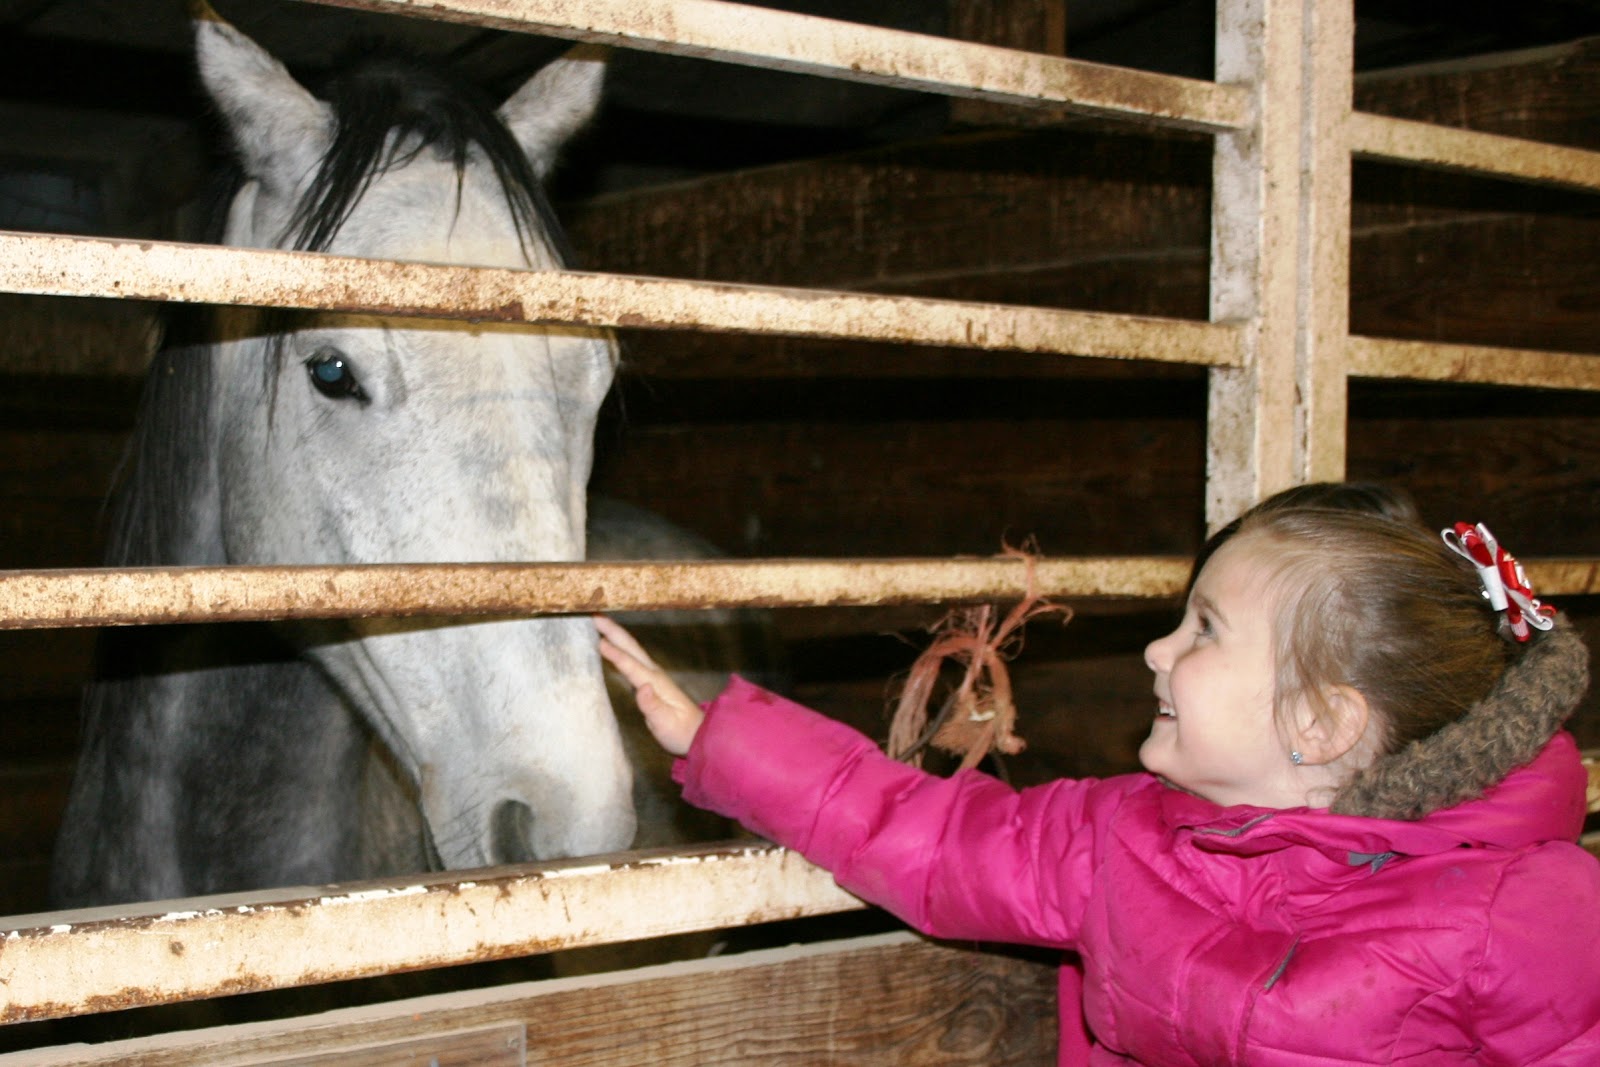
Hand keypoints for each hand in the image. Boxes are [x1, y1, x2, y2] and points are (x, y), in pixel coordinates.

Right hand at [594, 614, 704, 756]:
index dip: (614, 653)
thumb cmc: (680, 732)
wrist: (697, 735)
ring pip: (631, 649)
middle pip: (631, 647)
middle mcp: (653, 674)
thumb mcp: (665, 723)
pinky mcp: (649, 681)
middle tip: (594, 615)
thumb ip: (652, 706)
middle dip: (612, 630)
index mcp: (654, 682)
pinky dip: (619, 647)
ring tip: (598, 622)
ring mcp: (652, 676)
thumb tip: (642, 688)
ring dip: (615, 634)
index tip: (597, 641)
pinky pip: (631, 658)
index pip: (630, 665)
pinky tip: (611, 645)